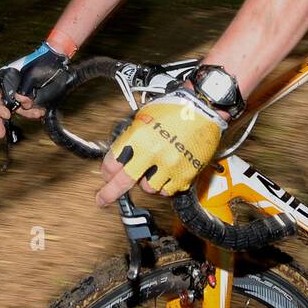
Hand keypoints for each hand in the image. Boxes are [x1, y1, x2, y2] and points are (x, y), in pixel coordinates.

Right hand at [0, 42, 71, 137]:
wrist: (56, 62)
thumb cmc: (42, 63)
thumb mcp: (30, 74)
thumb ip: (23, 89)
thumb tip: (21, 101)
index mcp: (4, 79)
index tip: (7, 115)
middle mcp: (9, 88)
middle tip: (1, 134)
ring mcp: (19, 95)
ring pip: (16, 111)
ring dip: (26, 114)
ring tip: (38, 113)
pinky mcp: (30, 101)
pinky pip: (28, 111)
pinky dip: (33, 114)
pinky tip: (41, 112)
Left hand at [95, 88, 226, 203]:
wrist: (205, 109)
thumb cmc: (176, 108)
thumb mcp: (145, 116)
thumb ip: (132, 136)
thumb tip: (121, 154)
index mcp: (139, 137)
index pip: (113, 163)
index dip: (107, 170)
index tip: (107, 174)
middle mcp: (153, 153)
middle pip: (124, 182)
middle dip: (109, 193)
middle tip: (103, 199)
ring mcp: (170, 165)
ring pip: (149, 188)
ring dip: (147, 182)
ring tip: (152, 172)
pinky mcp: (186, 173)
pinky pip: (170, 189)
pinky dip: (167, 184)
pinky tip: (168, 173)